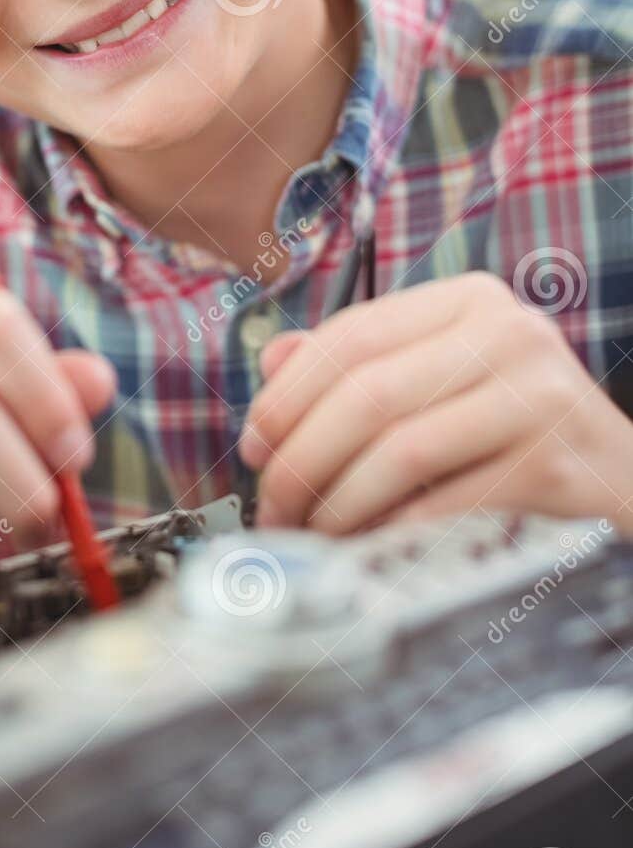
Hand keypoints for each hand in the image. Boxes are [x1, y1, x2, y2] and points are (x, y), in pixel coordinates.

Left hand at [238, 271, 632, 534]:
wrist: (621, 479)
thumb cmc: (516, 429)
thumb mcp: (442, 377)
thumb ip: (361, 363)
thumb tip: (272, 363)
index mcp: (468, 300)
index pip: (351, 336)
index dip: (287, 395)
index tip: (252, 445)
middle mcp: (507, 334)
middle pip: (365, 394)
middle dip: (300, 459)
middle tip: (270, 505)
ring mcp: (537, 396)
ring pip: (397, 451)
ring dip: (336, 503)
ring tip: (310, 531)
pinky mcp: (553, 465)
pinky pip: (443, 504)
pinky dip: (389, 531)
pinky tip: (366, 546)